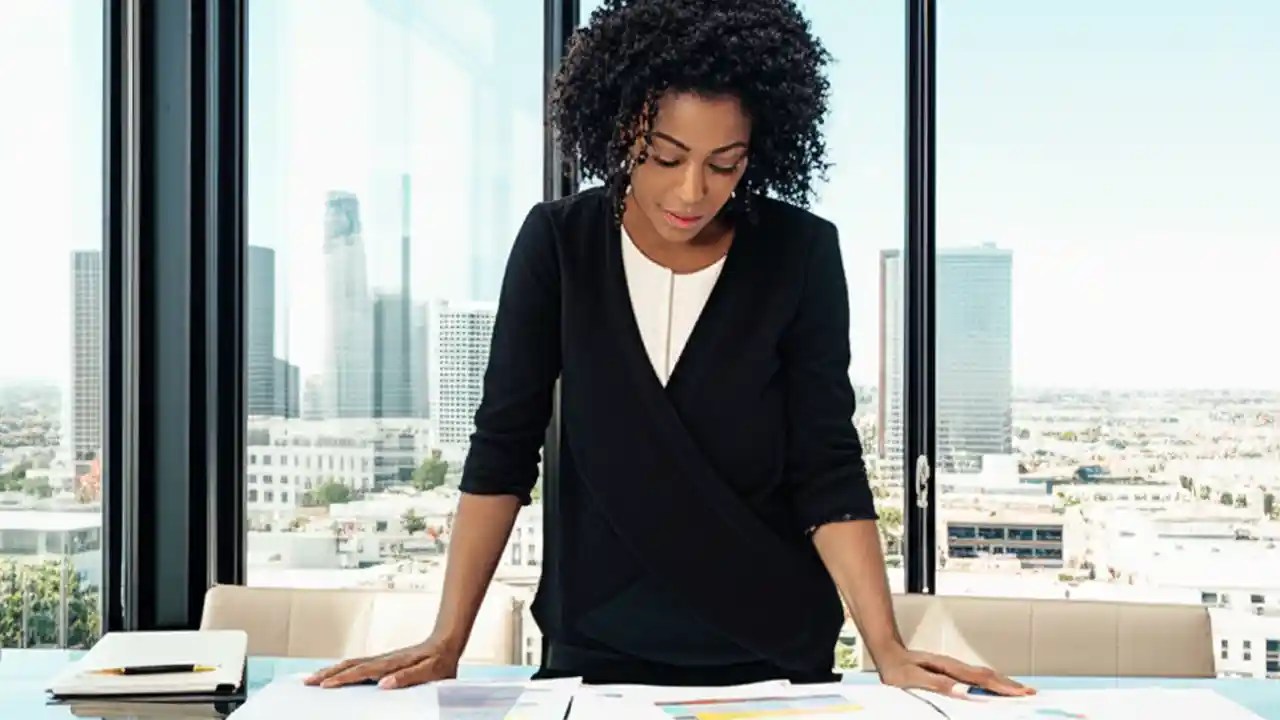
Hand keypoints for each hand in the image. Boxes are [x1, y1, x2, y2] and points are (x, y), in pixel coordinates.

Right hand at [303, 636, 460, 689]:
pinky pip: (358, 665)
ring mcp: (382, 659)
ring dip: (332, 670)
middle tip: (307, 682)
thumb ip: (408, 677)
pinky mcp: (385, 661)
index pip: (360, 672)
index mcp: (391, 664)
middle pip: (349, 665)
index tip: (324, 685)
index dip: (341, 678)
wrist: (447, 642)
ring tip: (314, 678)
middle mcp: (383, 660)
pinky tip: (338, 673)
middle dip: (327, 674)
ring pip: (351, 664)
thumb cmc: (440, 660)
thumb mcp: (429, 671)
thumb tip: (384, 684)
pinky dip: (343, 669)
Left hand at [876, 649, 1034, 697]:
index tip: (1021, 693)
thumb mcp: (913, 678)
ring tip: (1020, 690)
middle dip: (1010, 685)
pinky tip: (994, 687)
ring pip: (984, 675)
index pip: (981, 679)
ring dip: (1003, 682)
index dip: (1003, 687)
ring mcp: (953, 668)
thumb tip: (960, 689)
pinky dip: (990, 682)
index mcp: (949, 669)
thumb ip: (937, 683)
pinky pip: (976, 677)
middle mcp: (954, 666)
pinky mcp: (950, 671)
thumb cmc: (898, 668)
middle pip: (988, 675)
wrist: (888, 653)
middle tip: (1031, 693)